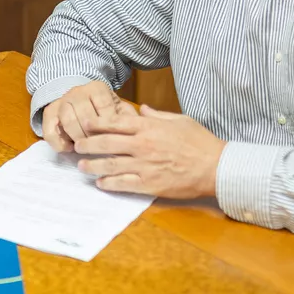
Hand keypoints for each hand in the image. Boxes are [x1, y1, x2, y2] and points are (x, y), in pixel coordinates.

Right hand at [41, 80, 131, 152]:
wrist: (77, 99)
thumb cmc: (102, 108)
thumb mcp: (116, 107)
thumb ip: (126, 115)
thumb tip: (135, 127)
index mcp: (97, 88)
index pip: (104, 107)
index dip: (109, 126)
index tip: (116, 140)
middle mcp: (77, 92)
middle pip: (85, 115)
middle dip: (94, 136)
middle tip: (101, 149)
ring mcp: (61, 101)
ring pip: (67, 120)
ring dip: (77, 138)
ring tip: (86, 150)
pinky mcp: (49, 113)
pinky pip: (50, 129)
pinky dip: (59, 142)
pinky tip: (69, 149)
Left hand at [73, 104, 225, 197]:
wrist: (216, 167)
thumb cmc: (200, 142)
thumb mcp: (180, 120)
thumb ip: (157, 115)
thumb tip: (142, 110)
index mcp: (149, 128)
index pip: (115, 122)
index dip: (97, 123)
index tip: (86, 124)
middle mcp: (143, 145)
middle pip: (106, 143)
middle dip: (88, 145)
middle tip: (77, 146)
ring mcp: (145, 166)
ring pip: (111, 165)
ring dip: (93, 165)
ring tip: (82, 166)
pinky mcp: (150, 184)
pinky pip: (123, 184)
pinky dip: (109, 184)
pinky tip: (101, 183)